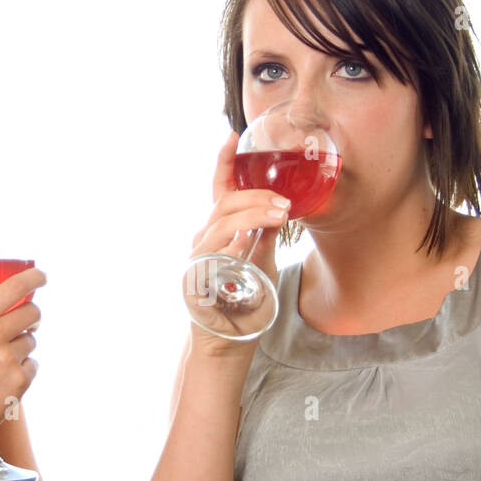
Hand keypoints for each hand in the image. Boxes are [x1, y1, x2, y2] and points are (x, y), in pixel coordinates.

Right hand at [0, 266, 44, 445]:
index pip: (13, 288)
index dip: (33, 278)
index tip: (41, 276)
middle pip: (32, 313)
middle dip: (30, 315)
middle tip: (22, 322)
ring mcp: (8, 360)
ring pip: (31, 340)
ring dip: (22, 345)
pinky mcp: (19, 382)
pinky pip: (32, 365)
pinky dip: (22, 369)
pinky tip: (1, 379)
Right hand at [184, 133, 287, 353]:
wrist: (224, 345)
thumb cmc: (241, 305)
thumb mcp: (260, 264)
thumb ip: (265, 238)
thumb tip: (281, 210)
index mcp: (218, 232)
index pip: (220, 192)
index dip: (225, 163)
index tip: (232, 136)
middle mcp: (203, 240)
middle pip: (224, 204)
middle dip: (254, 195)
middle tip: (284, 200)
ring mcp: (198, 258)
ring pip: (221, 224)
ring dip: (252, 214)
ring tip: (279, 213)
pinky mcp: (196, 278)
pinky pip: (213, 253)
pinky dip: (232, 242)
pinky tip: (248, 237)